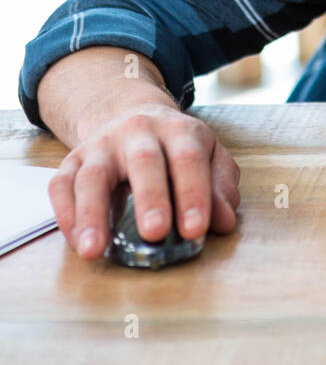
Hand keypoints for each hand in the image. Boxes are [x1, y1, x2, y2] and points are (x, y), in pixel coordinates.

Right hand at [48, 103, 240, 260]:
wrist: (135, 115)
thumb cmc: (177, 147)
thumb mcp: (210, 156)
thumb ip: (221, 187)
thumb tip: (224, 222)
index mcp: (178, 130)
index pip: (188, 160)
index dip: (194, 195)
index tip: (195, 230)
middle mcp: (138, 131)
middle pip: (144, 162)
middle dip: (150, 198)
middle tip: (154, 233)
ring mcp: (102, 144)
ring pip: (93, 175)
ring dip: (92, 213)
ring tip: (94, 250)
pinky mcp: (73, 159)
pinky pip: (61, 185)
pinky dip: (65, 214)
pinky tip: (77, 241)